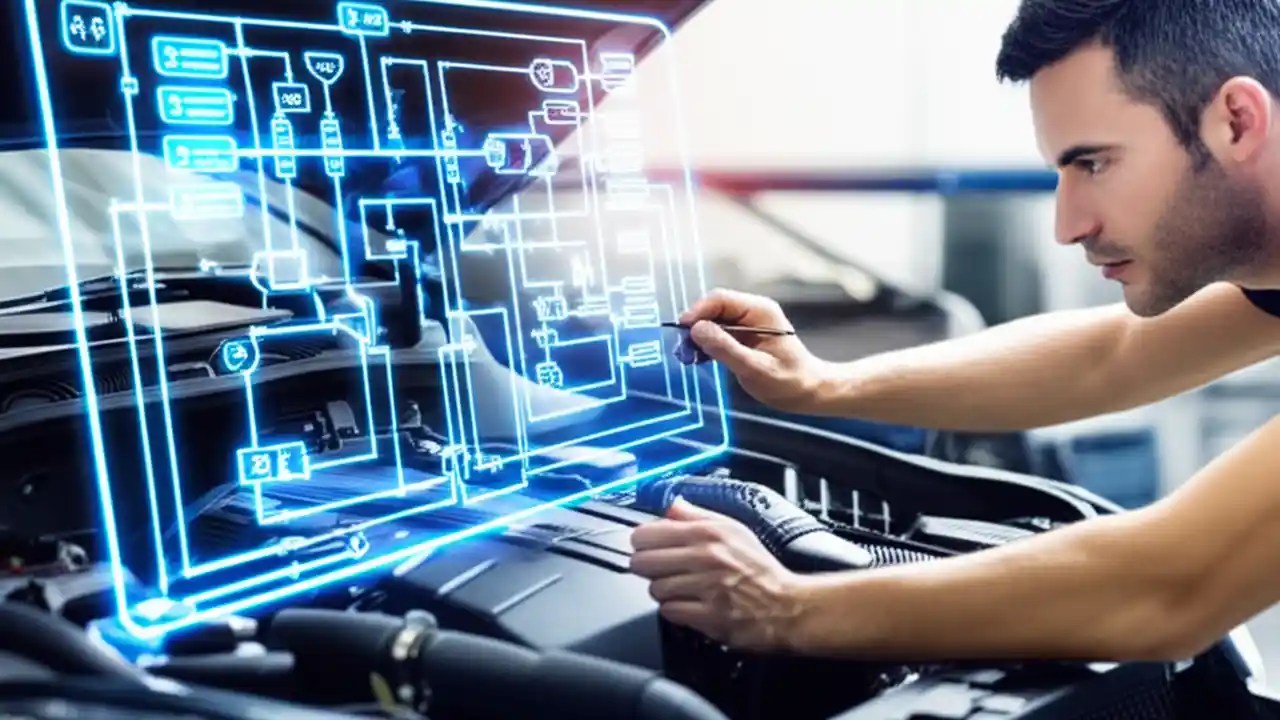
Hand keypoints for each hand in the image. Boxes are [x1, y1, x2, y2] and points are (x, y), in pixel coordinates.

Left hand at [630, 497, 809, 653]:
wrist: (787, 605)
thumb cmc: (760, 569)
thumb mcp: (733, 529)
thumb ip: (697, 515)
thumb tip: (671, 505)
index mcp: (707, 532)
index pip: (646, 533)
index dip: (642, 542)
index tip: (647, 547)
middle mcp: (705, 557)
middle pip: (643, 562)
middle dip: (647, 568)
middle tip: (659, 571)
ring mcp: (707, 587)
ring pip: (655, 589)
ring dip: (663, 591)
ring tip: (680, 589)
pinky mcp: (709, 616)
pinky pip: (670, 612)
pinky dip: (675, 611)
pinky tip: (689, 605)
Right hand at [675, 289, 829, 412]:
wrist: (806, 392)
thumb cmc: (788, 382)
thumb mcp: (755, 368)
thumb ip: (726, 348)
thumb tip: (696, 330)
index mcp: (759, 311)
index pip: (720, 299)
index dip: (697, 312)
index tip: (682, 331)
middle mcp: (752, 312)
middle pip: (713, 309)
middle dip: (695, 327)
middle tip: (682, 350)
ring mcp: (746, 323)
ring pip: (711, 321)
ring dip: (698, 337)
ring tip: (688, 357)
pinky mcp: (741, 336)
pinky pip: (716, 333)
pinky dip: (705, 344)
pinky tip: (699, 359)